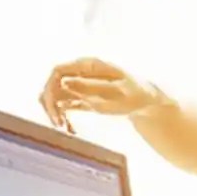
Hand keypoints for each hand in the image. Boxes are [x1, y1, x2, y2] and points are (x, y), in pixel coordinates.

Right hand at [39, 57, 165, 131]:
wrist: (146, 101)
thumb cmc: (134, 93)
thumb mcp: (115, 91)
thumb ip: (89, 87)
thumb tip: (63, 82)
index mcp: (88, 65)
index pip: (58, 71)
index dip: (50, 89)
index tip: (54, 109)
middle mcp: (80, 73)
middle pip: (53, 85)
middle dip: (51, 105)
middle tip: (59, 125)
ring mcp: (78, 85)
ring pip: (55, 97)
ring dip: (55, 113)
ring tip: (66, 129)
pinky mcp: (80, 98)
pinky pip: (63, 106)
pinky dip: (63, 117)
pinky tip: (71, 130)